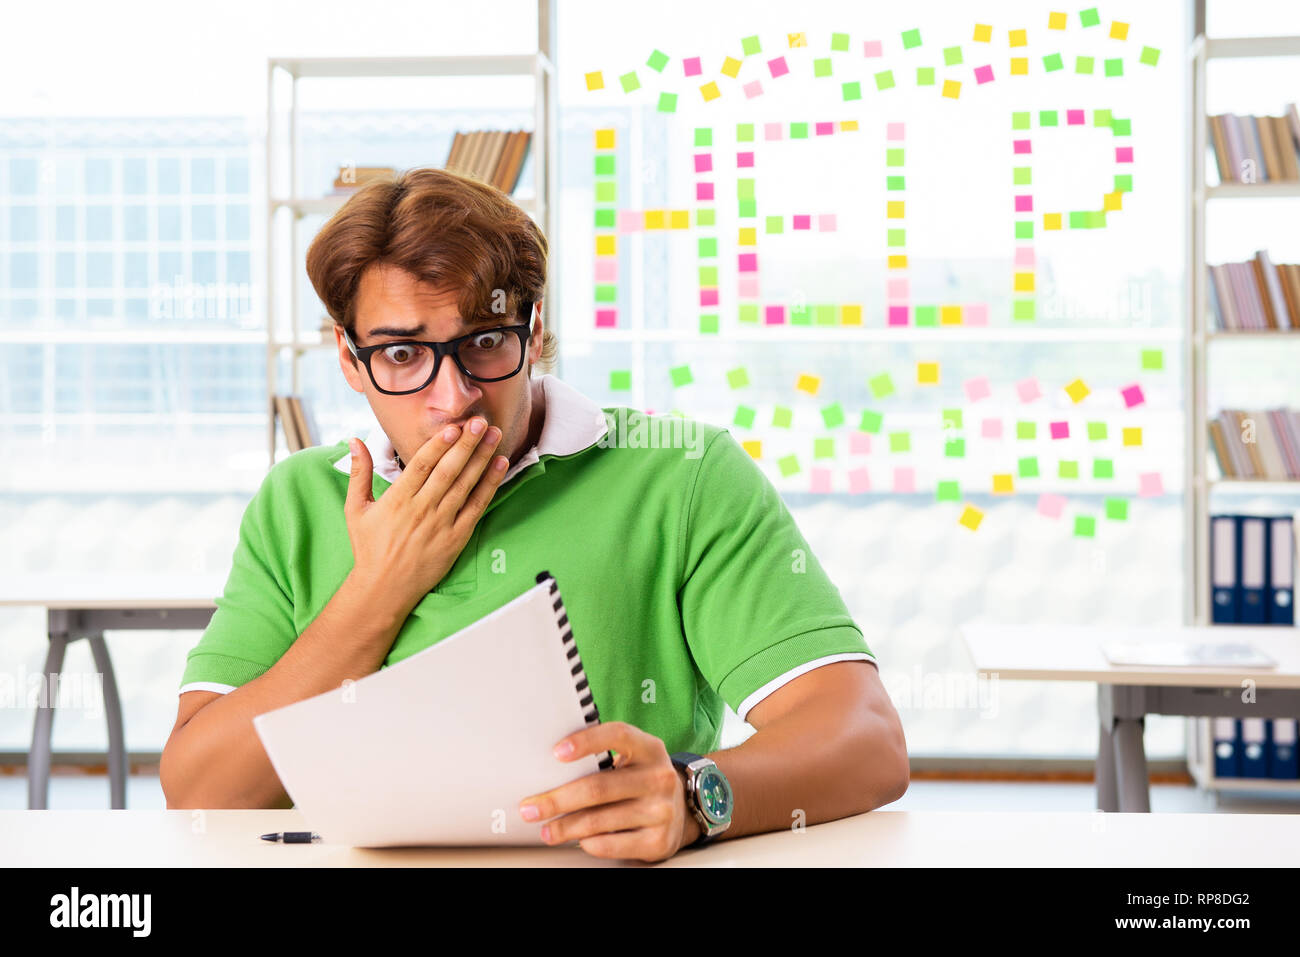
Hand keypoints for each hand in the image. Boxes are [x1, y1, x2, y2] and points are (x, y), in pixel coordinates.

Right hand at [344, 419, 508, 611]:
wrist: (384, 589)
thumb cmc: (369, 547)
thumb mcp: (356, 509)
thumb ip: (358, 473)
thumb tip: (355, 440)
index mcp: (397, 499)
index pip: (421, 465)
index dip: (439, 444)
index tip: (453, 426)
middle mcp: (422, 509)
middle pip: (448, 470)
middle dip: (466, 444)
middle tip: (481, 421)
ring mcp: (442, 524)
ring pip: (465, 485)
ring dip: (482, 458)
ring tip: (495, 435)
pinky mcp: (457, 538)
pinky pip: (477, 507)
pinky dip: (489, 485)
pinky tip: (500, 465)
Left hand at [518, 722, 701, 861]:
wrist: (682, 810)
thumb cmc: (642, 779)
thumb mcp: (633, 759)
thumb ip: (602, 757)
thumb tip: (549, 768)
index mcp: (649, 748)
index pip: (618, 735)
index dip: (586, 742)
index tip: (556, 752)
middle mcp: (659, 777)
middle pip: (598, 788)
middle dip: (558, 799)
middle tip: (531, 808)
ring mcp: (661, 811)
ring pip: (600, 820)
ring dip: (566, 827)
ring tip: (546, 830)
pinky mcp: (659, 841)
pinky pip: (613, 844)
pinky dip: (589, 844)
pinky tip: (577, 841)